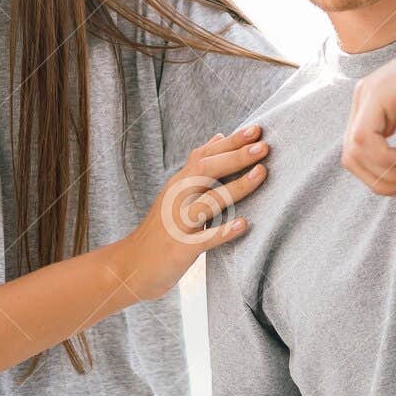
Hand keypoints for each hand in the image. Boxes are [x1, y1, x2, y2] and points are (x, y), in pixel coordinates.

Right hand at [118, 127, 269, 300]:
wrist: (131, 266)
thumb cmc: (162, 229)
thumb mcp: (177, 191)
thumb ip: (198, 166)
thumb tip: (219, 136)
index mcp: (179, 183)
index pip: (204, 155)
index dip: (231, 142)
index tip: (257, 129)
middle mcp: (177, 197)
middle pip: (206, 170)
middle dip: (236, 156)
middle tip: (264, 145)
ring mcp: (178, 223)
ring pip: (208, 201)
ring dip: (237, 187)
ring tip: (262, 173)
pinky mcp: (181, 248)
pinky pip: (204, 239)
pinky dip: (223, 231)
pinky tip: (243, 225)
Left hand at [340, 15, 395, 197]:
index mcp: (372, 108)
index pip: (359, 157)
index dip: (382, 180)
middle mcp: (363, 100)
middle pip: (351, 160)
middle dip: (383, 182)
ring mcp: (368, 95)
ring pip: (354, 155)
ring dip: (388, 174)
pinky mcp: (378, 92)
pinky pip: (364, 141)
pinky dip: (388, 160)